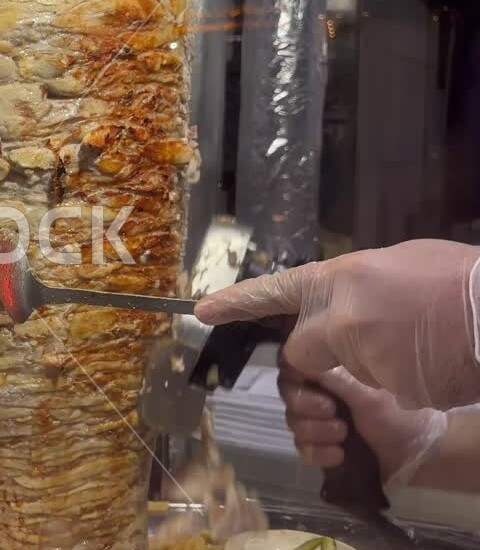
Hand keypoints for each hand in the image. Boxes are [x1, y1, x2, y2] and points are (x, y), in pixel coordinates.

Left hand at [195, 239, 479, 409]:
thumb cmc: (460, 279)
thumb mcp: (401, 262)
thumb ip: (360, 285)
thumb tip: (344, 298)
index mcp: (342, 279)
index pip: (275, 290)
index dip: (237, 302)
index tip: (201, 310)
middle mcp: (341, 319)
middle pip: (305, 352)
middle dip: (325, 354)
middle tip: (375, 336)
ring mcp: (364, 358)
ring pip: (356, 374)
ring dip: (383, 366)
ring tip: (428, 341)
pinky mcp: (392, 391)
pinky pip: (392, 392)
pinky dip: (412, 383)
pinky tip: (439, 361)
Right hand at [280, 365, 447, 490]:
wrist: (418, 457)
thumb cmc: (398, 416)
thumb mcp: (366, 391)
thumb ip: (331, 374)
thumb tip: (295, 356)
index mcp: (333, 371)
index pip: (293, 365)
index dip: (294, 379)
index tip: (312, 388)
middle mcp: (323, 392)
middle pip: (289, 395)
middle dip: (306, 408)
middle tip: (333, 413)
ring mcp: (322, 421)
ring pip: (294, 423)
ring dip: (315, 432)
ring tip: (343, 436)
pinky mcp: (324, 446)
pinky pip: (302, 449)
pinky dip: (317, 453)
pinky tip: (339, 456)